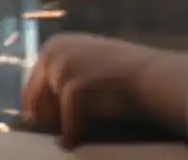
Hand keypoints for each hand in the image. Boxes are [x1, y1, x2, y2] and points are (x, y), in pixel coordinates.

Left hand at [21, 33, 159, 147]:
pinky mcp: (73, 86)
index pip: (34, 79)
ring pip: (48, 106)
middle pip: (35, 93)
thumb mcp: (87, 64)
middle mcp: (52, 52)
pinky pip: (65, 118)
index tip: (35, 119)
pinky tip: (70, 143)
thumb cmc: (125, 75)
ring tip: (64, 138)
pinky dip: (69, 132)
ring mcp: (61, 67)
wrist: (154, 76)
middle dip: (42, 114)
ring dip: (56, 123)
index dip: (34, 102)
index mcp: (55, 45)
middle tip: (49, 132)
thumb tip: (37, 108)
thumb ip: (63, 76)